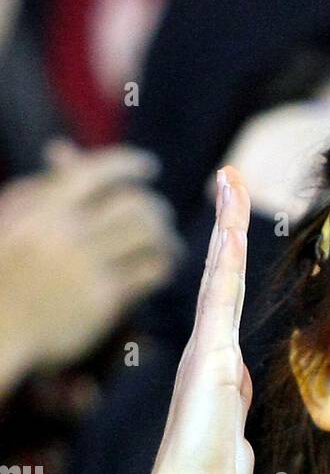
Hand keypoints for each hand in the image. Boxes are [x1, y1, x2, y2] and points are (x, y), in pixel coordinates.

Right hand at [0, 142, 179, 376]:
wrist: (1, 325)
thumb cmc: (3, 267)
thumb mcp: (15, 216)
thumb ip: (44, 184)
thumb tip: (64, 149)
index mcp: (45, 205)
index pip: (98, 171)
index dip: (129, 164)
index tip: (149, 166)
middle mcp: (70, 232)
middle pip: (133, 204)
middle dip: (154, 207)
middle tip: (161, 215)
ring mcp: (89, 266)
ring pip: (148, 237)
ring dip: (165, 238)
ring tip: (169, 244)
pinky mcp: (104, 299)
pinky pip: (148, 272)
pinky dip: (161, 265)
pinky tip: (161, 267)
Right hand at [137, 166, 253, 473]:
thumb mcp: (234, 448)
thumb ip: (234, 418)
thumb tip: (235, 403)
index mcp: (215, 374)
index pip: (227, 310)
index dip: (231, 269)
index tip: (235, 231)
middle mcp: (207, 355)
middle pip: (221, 280)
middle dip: (227, 230)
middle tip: (230, 181)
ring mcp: (207, 353)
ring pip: (221, 277)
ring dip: (229, 227)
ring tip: (232, 182)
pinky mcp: (212, 357)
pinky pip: (222, 294)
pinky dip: (228, 255)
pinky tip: (232, 222)